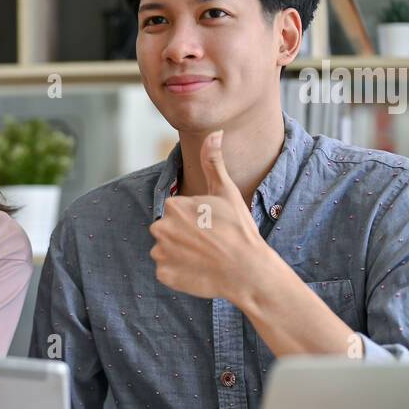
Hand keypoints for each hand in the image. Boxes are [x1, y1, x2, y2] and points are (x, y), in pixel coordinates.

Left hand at [149, 130, 273, 303]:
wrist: (248, 270)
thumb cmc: (239, 229)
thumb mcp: (226, 192)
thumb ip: (213, 162)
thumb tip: (215, 133)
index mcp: (173, 206)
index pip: (178, 212)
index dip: (196, 219)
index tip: (212, 225)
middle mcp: (161, 228)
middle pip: (169, 230)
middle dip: (185, 235)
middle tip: (210, 242)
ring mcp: (161, 253)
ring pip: (166, 250)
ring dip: (180, 254)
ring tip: (205, 257)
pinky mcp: (164, 275)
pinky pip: (167, 271)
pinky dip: (180, 272)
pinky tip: (199, 271)